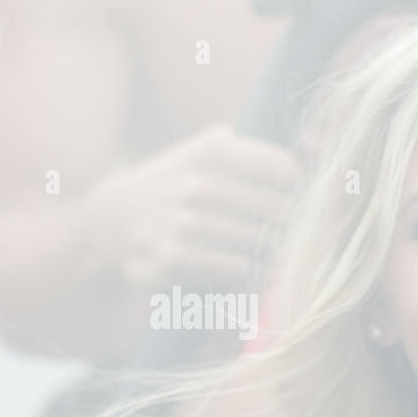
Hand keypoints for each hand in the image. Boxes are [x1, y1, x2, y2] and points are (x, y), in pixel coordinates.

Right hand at [84, 124, 301, 293]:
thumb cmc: (167, 187)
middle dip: (292, 225)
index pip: (282, 169)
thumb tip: (310, 143)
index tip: (301, 200)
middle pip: (275, 209)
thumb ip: (243, 149)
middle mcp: (198, 183)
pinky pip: (235, 268)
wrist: (106, 223)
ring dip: (273, 252)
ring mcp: (184, 222)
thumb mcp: (195, 154)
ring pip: (258, 241)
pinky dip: (250, 273)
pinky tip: (251, 271)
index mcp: (211, 153)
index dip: (300, 188)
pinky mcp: (173, 257)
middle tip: (301, 235)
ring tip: (280, 255)